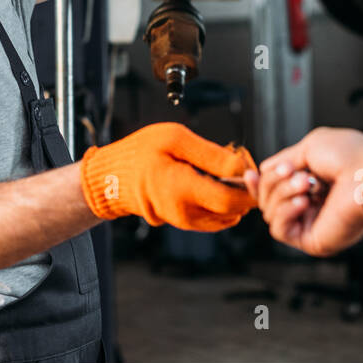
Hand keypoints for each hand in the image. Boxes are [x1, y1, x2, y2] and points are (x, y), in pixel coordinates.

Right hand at [79, 122, 256, 230]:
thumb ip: (211, 154)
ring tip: (222, 169)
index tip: (249, 166)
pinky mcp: (185, 223)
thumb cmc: (140, 153)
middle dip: (244, 189)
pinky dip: (221, 201)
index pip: (231, 200)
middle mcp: (185, 213)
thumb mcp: (175, 139)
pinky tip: (212, 180)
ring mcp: (185, 222)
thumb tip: (242, 167)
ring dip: (233, 195)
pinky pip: (215, 216)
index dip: (248, 186)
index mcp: (181, 190)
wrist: (113, 178)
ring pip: (227, 215)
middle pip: (234, 210)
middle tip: (238, 162)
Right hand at [242, 127, 362, 256]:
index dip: (259, 183)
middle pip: (267, 199)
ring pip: (270, 213)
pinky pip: (280, 230)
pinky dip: (285, 212)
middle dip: (274, 182)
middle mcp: (312, 206)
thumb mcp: (309, 147)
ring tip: (306, 183)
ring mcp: (312, 223)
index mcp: (313, 185)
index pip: (275, 190)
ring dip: (282, 193)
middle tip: (294, 171)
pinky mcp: (312, 240)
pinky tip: (303, 201)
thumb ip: (283, 160)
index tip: (250, 174)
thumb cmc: (352, 158)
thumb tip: (263, 170)